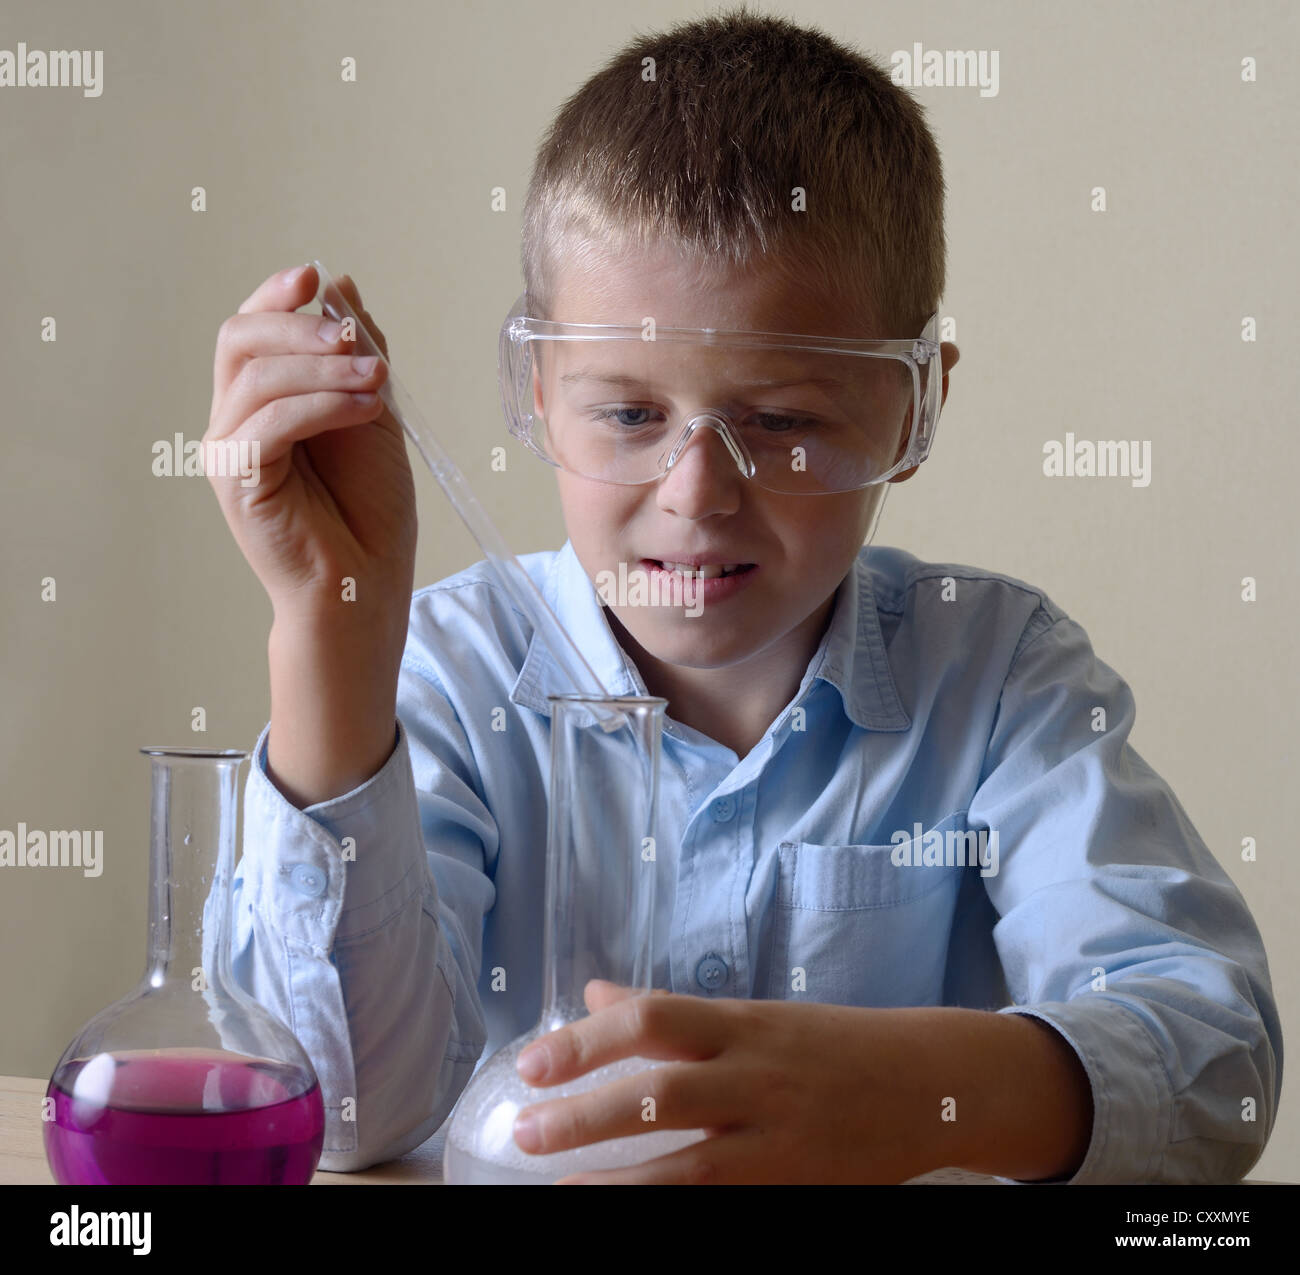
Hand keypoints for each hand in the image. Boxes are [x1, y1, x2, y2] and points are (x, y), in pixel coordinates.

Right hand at [207, 264, 418, 804]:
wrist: (366, 584)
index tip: (315, 275)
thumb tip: (341, 286)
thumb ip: (355, 355)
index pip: (251, 330)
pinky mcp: (238, 480)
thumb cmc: (369, 509)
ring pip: (257, 376)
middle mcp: (235, 421)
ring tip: (379, 380)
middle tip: (355, 340)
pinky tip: (368, 407)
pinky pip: (269, 420)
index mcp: (263, 401)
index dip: (276, 295)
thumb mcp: (373, 415)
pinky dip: (322, 403)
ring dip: (324, 368)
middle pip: (240, 341)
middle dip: (299, 328)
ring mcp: (230, 451)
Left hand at [512, 979, 941, 1183]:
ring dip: (616, 1182)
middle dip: (586, 1113)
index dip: (587, 1039)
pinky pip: (725, 1202)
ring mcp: (777, 1137)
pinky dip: (674, 1210)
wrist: (928, 1084)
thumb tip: (595, 994)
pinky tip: (632, 1216)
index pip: (652, 1018)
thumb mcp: (752, 1016)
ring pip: (688, 1165)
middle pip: (660, 1092)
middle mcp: (755, 1076)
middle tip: (525, 1131)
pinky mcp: (792, 1185)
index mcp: (741, 1023)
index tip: (532, 1063)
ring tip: (558, 1189)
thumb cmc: (830, 1044)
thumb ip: (671, 1011)